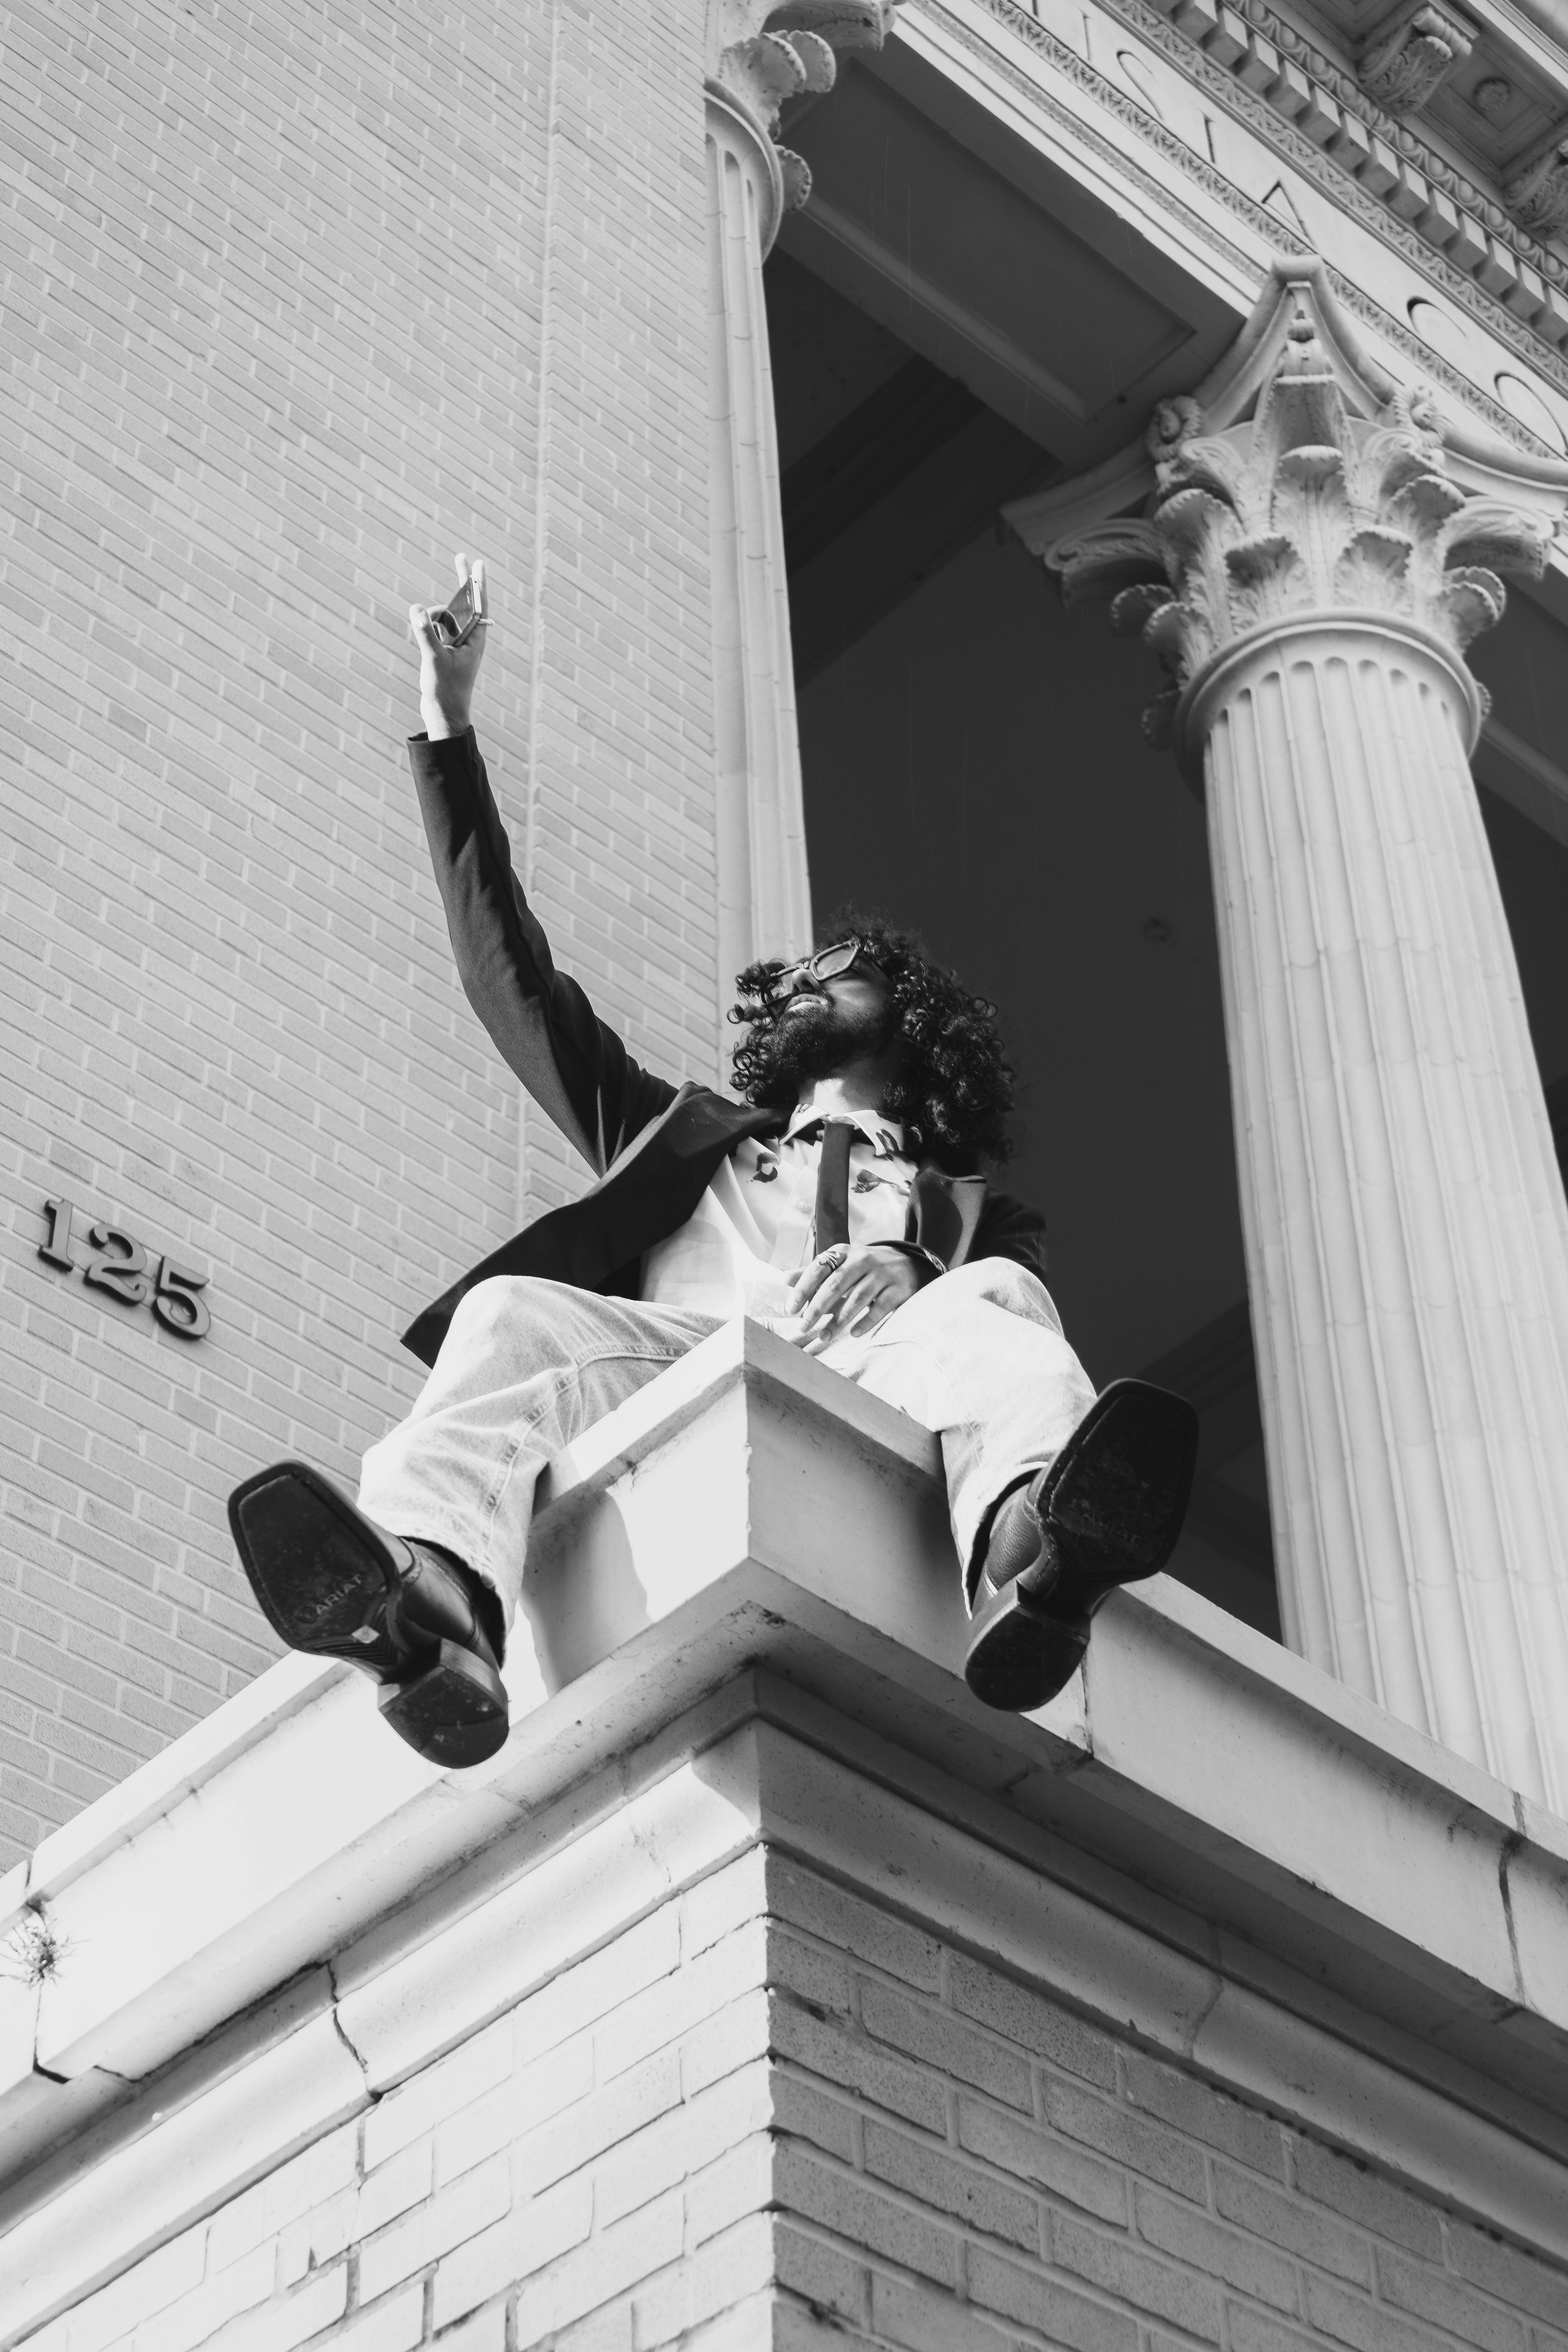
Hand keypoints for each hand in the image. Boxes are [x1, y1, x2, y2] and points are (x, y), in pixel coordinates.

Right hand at [409, 552, 489, 739]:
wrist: (443, 715)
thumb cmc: (445, 691)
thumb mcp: (434, 660)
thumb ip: (425, 633)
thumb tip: (416, 608)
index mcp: (475, 640)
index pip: (478, 604)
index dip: (478, 582)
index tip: (478, 562)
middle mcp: (469, 639)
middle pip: (463, 604)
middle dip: (460, 583)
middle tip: (460, 556)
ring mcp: (457, 644)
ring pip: (443, 618)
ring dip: (433, 618)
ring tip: (430, 643)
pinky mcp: (445, 651)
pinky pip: (435, 630)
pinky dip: (428, 629)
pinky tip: (425, 642)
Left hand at [788, 1243, 926, 1354]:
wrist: (908, 1264)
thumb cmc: (865, 1268)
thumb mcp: (840, 1265)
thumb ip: (813, 1273)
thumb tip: (784, 1279)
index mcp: (843, 1253)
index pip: (819, 1268)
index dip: (803, 1288)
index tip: (790, 1309)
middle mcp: (862, 1260)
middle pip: (836, 1284)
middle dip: (817, 1307)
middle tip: (803, 1327)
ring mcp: (882, 1274)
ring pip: (857, 1298)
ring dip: (839, 1320)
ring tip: (824, 1337)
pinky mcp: (898, 1289)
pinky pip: (880, 1307)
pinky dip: (867, 1322)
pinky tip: (854, 1334)